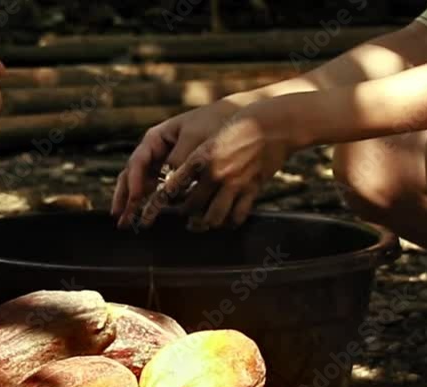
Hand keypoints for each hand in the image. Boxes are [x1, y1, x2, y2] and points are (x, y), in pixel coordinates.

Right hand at [112, 97, 241, 226]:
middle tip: (120, 219)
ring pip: (140, 186)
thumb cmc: (214, 125)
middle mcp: (153, 152)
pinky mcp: (171, 176)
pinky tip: (144, 218)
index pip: (138, 161)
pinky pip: (155, 191)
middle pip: (132, 175)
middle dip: (125, 198)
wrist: (232, 120)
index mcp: (156, 139)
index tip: (137, 198)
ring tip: (126, 224)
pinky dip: (149, 203)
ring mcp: (160, 164)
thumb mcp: (197, 139)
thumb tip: (170, 183)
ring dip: (132, 204)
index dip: (135, 181)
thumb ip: (181, 160)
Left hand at [148, 99, 291, 228]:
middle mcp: (216, 173)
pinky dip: (229, 222)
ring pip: (213, 217)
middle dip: (184, 214)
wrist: (274, 124)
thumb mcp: (212, 138)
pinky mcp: (252, 190)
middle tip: (181, 214)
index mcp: (201, 157)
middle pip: (191, 206)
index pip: (173, 186)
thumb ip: (196, 159)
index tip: (151, 212)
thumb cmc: (240, 127)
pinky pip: (237, 216)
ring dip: (205, 223)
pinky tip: (225, 221)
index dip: (159, 202)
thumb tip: (177, 178)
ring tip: (199, 224)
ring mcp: (235, 183)